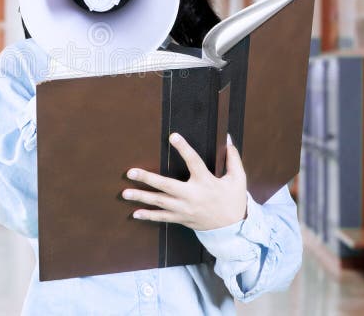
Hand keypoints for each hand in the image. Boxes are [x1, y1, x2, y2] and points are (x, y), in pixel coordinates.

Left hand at [121, 132, 247, 230]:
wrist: (234, 228)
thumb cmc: (234, 199)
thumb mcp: (238, 179)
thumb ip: (233, 158)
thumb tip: (228, 138)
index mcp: (206, 182)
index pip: (194, 161)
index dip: (184, 148)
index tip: (173, 136)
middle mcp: (193, 196)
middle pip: (167, 185)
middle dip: (148, 178)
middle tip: (131, 172)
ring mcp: (185, 209)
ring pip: (160, 202)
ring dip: (141, 197)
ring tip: (125, 193)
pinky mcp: (182, 219)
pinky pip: (163, 218)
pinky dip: (149, 216)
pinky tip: (135, 213)